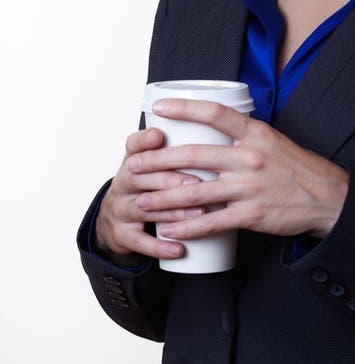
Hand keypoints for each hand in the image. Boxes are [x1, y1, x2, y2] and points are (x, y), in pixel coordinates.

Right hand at [95, 126, 205, 261]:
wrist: (115, 217)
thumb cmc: (147, 182)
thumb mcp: (153, 161)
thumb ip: (177, 144)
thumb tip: (220, 125)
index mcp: (132, 159)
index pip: (133, 144)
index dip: (144, 139)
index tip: (159, 135)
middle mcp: (122, 182)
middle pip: (142, 177)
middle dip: (170, 179)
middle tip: (197, 181)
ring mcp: (121, 209)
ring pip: (145, 209)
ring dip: (173, 211)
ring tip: (200, 212)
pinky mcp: (123, 235)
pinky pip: (141, 242)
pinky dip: (160, 246)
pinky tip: (179, 248)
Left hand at [128, 99, 349, 242]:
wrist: (328, 197)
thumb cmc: (297, 168)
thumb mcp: (273, 140)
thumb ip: (244, 136)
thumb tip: (214, 131)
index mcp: (256, 133)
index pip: (215, 113)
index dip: (184, 108)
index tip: (158, 107)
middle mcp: (250, 156)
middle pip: (194, 155)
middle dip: (157, 161)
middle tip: (134, 166)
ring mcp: (250, 186)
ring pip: (195, 191)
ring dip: (162, 198)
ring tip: (140, 201)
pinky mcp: (252, 214)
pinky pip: (212, 221)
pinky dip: (187, 226)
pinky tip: (169, 229)